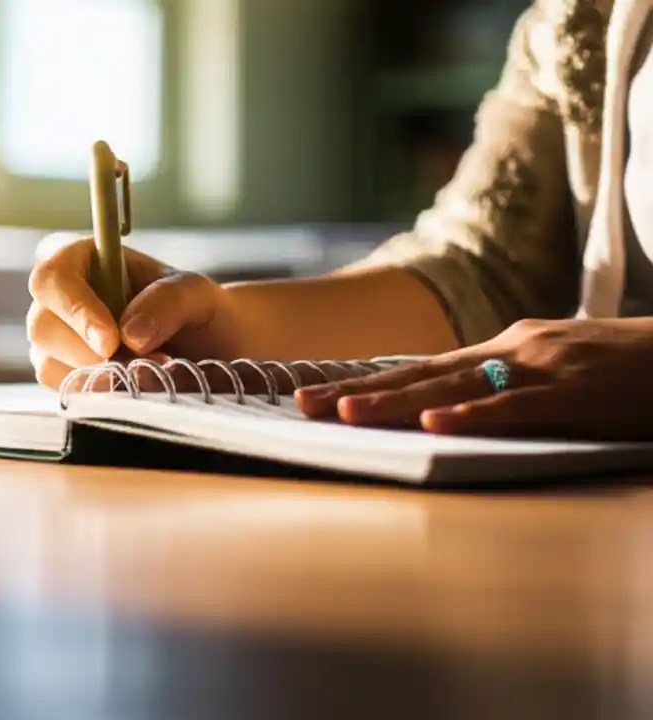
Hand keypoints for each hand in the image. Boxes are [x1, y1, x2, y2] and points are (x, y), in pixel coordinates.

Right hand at [26, 236, 232, 388]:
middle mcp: (61, 298)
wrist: (207, 349)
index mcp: (83, 260)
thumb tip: (129, 334)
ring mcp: (57, 339)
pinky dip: (97, 394)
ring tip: (147, 373)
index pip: (53, 278)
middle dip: (88, 354)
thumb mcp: (195, 294)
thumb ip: (167, 302)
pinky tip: (131, 386)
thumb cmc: (194, 310)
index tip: (111, 342)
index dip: (75, 310)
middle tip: (140, 365)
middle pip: (41, 326)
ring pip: (47, 363)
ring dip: (96, 377)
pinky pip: (64, 390)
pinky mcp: (64, 374)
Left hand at [295, 318, 652, 439]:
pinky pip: (514, 407)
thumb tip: (444, 405)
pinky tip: (436, 423)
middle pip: (419, 372)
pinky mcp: (573, 394)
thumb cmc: (622, 369)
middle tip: (303, 405)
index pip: (418, 366)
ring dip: (397, 400)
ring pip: (454, 385)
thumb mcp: (551, 370)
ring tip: (347, 413)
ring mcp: (540, 368)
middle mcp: (510, 349)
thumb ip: (499, 385)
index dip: (364, 380)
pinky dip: (472, 414)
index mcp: (501, 347)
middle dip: (358, 389)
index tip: (313, 394)